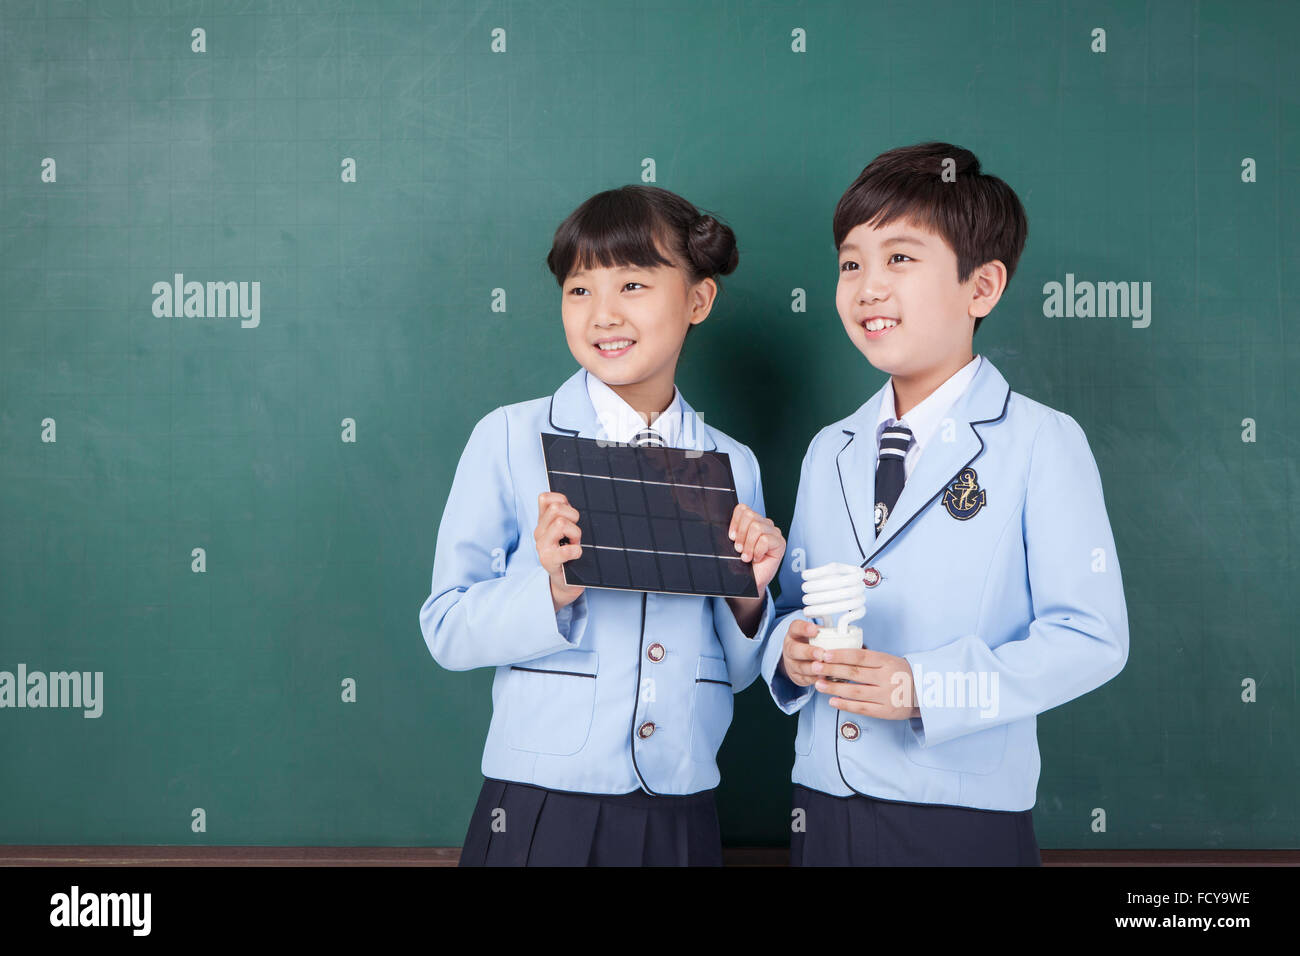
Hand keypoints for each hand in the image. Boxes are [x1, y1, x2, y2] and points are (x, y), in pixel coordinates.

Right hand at [535, 492, 584, 611]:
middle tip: (575, 533)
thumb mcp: (566, 531)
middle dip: (573, 517)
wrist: (566, 582)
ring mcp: (542, 546)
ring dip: (575, 533)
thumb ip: (565, 515)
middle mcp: (539, 532)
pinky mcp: (548, 561)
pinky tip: (577, 554)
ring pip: (561, 523)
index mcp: (543, 522)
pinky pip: (565, 550)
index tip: (570, 516)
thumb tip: (570, 501)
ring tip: (575, 544)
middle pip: (556, 508)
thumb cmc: (570, 554)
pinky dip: (575, 550)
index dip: (563, 501)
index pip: (545, 498)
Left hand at [727, 502, 784, 592]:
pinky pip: (765, 540)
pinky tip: (757, 558)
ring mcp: (774, 532)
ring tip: (747, 556)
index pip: (743, 509)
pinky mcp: (780, 543)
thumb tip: (724, 526)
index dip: (735, 522)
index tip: (731, 537)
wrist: (749, 582)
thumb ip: (732, 532)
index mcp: (752, 522)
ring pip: (757, 527)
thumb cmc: (742, 565)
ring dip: (749, 545)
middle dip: (741, 534)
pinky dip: (758, 551)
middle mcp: (764, 524)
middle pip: (750, 516)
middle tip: (739, 549)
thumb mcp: (733, 545)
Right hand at [778, 619, 820, 686]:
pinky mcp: (796, 677)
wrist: (799, 659)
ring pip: (799, 667)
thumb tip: (842, 633)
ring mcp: (791, 664)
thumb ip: (824, 633)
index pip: (795, 627)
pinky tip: (824, 678)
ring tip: (823, 668)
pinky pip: (805, 679)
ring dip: (812, 668)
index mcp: (794, 634)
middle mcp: (790, 648)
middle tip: (821, 653)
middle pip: (794, 649)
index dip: (804, 628)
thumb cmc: (812, 643)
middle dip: (808, 652)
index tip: (814, 629)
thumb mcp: (815, 634)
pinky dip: (815, 679)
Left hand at [810, 646, 919, 719]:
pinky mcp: (886, 712)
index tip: (824, 654)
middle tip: (815, 667)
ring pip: (855, 692)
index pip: (860, 656)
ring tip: (819, 684)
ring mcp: (887, 696)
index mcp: (887, 661)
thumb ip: (868, 658)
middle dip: (832, 670)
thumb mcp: (889, 660)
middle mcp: (887, 678)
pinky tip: (832, 701)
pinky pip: (862, 708)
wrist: (924, 693)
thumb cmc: (900, 673)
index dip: (840, 655)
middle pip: (854, 673)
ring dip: (834, 688)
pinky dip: (845, 705)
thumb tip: (839, 652)